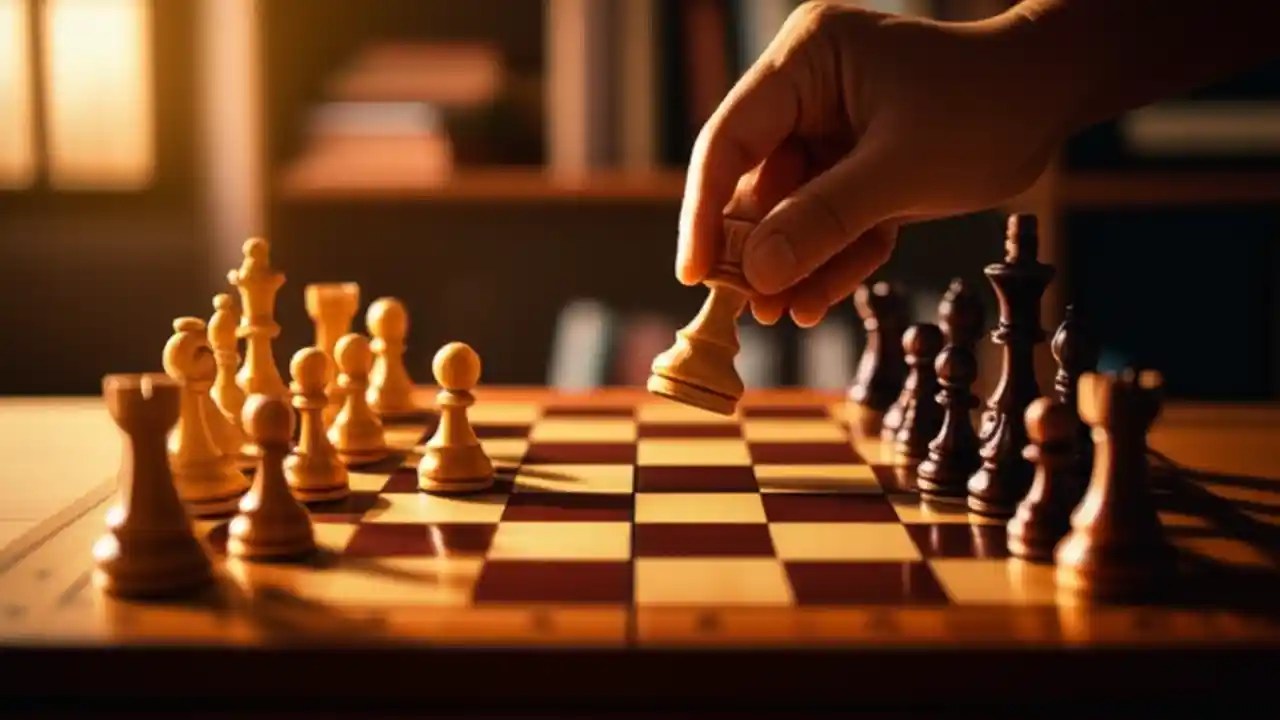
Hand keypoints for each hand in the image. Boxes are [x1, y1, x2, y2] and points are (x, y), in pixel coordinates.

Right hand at [676, 2, 1076, 326]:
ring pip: (790, 209)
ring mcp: (829, 126)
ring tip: (785, 316)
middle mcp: (806, 89)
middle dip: (757, 250)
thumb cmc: (986, 108)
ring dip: (791, 264)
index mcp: (805, 60)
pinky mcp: (854, 162)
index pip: (730, 139)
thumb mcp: (902, 170)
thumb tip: (755, 277)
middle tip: (748, 311)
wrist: (1054, 98)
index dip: (705, 210)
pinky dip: (830, 259)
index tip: (695, 273)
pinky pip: (828, 219)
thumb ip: (825, 221)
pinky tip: (818, 301)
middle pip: (754, 180)